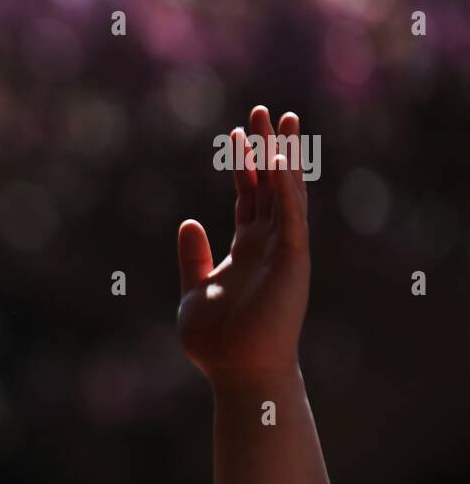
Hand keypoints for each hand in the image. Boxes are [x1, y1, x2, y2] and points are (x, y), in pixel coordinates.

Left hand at [176, 106, 309, 384]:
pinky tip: (282, 160)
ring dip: (284, 157)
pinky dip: (288, 189)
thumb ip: (192, 257)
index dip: (245, 165)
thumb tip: (189, 222)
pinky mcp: (293, 262)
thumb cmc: (216, 341)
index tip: (239, 133)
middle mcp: (268, 246)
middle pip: (270, 186)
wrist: (237, 372)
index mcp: (246, 251)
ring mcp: (283, 252)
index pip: (249, 197)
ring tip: (280, 120)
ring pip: (286, 194)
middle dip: (267, 149)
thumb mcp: (193, 290)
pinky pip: (292, 218)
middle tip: (263, 111)